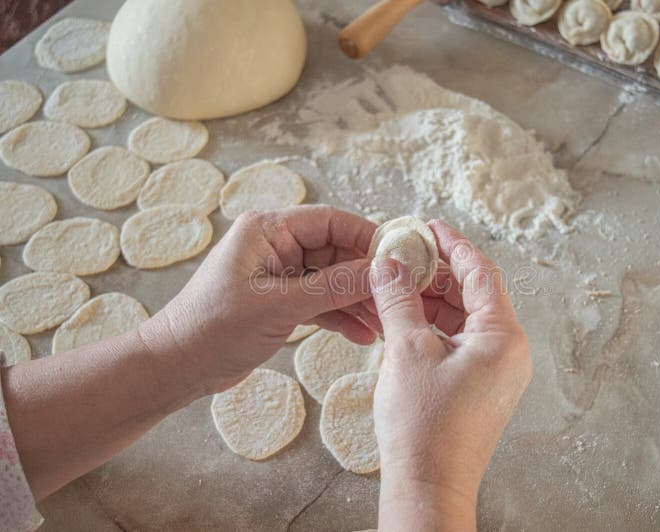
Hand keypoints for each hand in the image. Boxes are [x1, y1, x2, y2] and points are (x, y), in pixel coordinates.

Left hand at [139, 205, 379, 394]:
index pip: (330, 221)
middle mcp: (275, 246)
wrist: (177, 367)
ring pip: (331, 279)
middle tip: (395, 299)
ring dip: (356, 300)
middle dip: (365, 276)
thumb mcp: (278, 306)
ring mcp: (279, 275)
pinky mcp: (280, 302)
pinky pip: (320, 302)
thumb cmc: (213, 328)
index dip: (366, 238)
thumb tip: (381, 272)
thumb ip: (332, 287)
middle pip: (335, 251)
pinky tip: (362, 335)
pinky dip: (340, 316)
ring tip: (383, 323)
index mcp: (267, 230)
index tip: (398, 260)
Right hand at [370, 220, 532, 530]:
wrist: (428, 485)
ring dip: (431, 300)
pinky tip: (404, 319)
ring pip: (465, 318)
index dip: (452, 244)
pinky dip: (433, 326)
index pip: (481, 272)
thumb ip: (398, 299)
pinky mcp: (481, 386)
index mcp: (503, 336)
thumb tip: (388, 264)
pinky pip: (460, 341)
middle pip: (475, 293)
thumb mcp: (406, 350)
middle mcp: (509, 351)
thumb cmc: (423, 425)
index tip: (428, 226)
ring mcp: (497, 371)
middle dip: (437, 273)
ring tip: (395, 287)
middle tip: (402, 257)